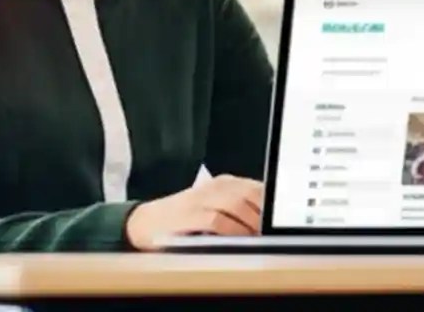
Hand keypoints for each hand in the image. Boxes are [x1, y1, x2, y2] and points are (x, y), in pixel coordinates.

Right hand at [124, 174, 263, 250]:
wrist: (143, 223)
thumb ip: (236, 209)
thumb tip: (266, 222)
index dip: (271, 203)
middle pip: (250, 194)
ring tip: (258, 238)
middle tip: (271, 232)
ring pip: (237, 204)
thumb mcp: (211, 208)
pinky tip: (239, 240)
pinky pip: (218, 220)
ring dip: (251, 223)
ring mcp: (200, 199)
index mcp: (222, 183)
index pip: (256, 187)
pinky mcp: (190, 215)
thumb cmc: (181, 219)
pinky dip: (232, 230)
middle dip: (263, 214)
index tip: (279, 220)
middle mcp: (212, 187)